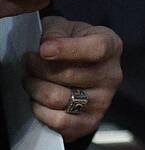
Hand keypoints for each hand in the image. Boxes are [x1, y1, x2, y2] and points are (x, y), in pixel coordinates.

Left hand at [23, 16, 123, 142]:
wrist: (78, 67)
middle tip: (28, 62)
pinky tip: (38, 101)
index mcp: (110, 47)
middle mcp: (112, 76)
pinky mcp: (92, 122)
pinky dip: (41, 112)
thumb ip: (55, 31)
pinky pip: (61, 122)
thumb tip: (47, 47)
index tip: (43, 50)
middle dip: (37, 68)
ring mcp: (103, 101)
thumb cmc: (69, 43)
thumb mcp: (62, 27)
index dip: (68, 50)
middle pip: (69, 75)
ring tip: (31, 80)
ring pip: (59, 98)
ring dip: (35, 88)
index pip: (96, 49)